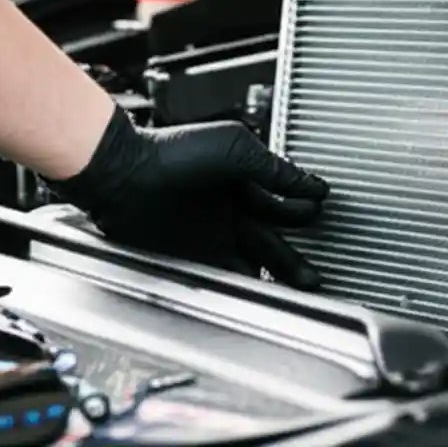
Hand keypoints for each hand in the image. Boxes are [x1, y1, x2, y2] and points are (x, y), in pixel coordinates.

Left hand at [45, 108, 329, 290]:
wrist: (123, 174)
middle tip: (316, 278)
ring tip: (297, 296)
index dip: (304, 208)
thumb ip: (275, 169)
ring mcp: (208, 237)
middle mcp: (226, 212)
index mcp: (241, 182)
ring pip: (251, 266)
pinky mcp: (189, 260)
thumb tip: (311, 185)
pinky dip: (243, 289)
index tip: (324, 216)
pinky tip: (261, 299)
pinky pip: (224, 279)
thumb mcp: (235, 149)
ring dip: (273, 281)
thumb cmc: (173, 152)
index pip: (282, 202)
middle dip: (295, 260)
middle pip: (271, 243)